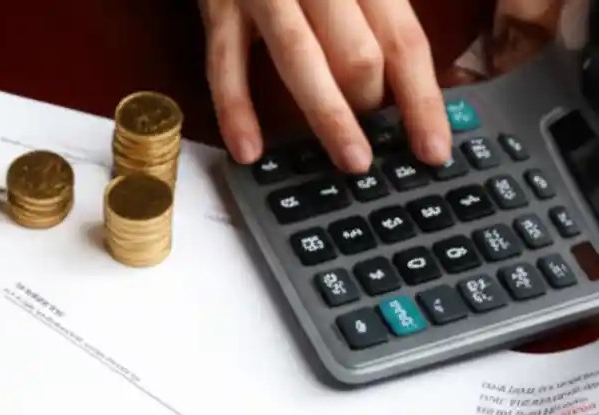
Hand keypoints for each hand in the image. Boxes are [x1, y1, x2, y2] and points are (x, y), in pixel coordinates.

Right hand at [199, 0, 451, 173]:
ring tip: (350, 161)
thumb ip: (377, 17)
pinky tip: (249, 150)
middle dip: (369, 107)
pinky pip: (226, 66)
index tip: (433, 149)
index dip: (422, 100)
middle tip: (368, 142)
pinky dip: (237, 111)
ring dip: (330, 117)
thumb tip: (406, 92)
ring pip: (302, 60)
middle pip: (357, 54)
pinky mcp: (219, 8)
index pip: (403, 42)